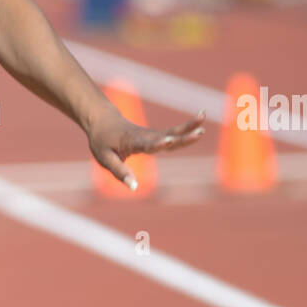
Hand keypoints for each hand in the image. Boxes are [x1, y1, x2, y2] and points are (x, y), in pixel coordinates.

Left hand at [88, 108, 205, 189]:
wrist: (103, 122)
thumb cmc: (102, 142)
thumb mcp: (105, 159)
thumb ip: (120, 172)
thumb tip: (134, 188)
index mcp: (131, 141)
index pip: (146, 144)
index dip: (157, 144)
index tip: (167, 141)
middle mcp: (145, 136)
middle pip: (167, 136)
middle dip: (182, 135)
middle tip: (199, 131)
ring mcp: (152, 134)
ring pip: (173, 131)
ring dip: (189, 127)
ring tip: (204, 118)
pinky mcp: (157, 135)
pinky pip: (173, 133)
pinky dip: (187, 129)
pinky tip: (201, 125)